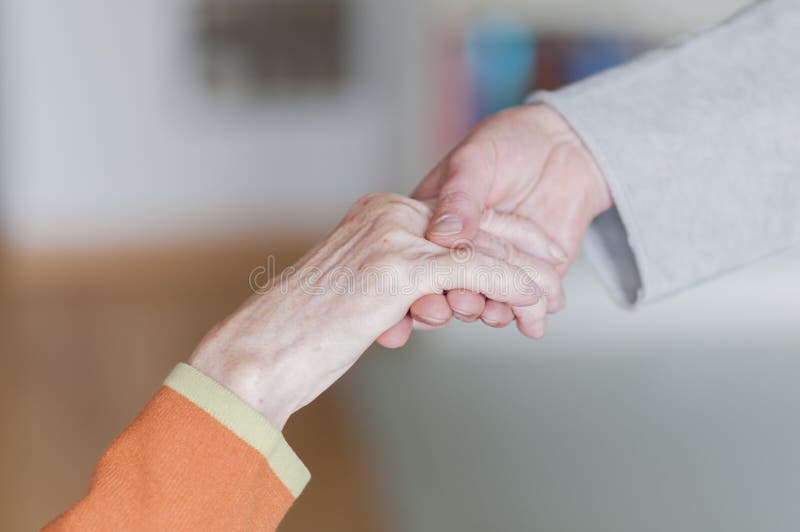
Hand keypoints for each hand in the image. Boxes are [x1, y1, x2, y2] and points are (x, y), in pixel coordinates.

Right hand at [189, 193, 559, 428]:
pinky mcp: (394, 267)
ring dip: (525, 274)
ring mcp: (390, 235)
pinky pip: (469, 269)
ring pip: (479, 247)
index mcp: (378, 213)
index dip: (502, 239)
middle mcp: (386, 213)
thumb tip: (431, 296)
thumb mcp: (358, 292)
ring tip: (555, 296)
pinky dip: (507, 282)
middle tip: (558, 276)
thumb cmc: (303, 332)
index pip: (457, 221)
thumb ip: (396, 279)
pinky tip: (533, 297)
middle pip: (476, 228)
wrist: (260, 352)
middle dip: (524, 253)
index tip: (534, 261)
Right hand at [379, 104, 612, 343]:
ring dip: (482, 312)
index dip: (405, 283)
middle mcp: (456, 253)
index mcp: (430, 224)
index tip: (410, 297)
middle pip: (442, 289)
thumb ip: (460, 196)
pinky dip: (523, 315)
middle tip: (447, 306)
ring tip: (490, 311)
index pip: (411, 259)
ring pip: (478, 303)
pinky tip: (527, 316)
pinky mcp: (524, 280)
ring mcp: (489, 270)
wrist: (564, 146)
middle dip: (442, 304)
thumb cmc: (509, 142)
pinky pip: (518, 305)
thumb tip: (444, 235)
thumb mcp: (475, 160)